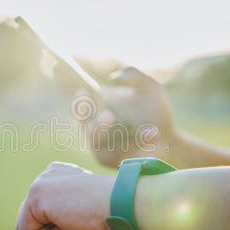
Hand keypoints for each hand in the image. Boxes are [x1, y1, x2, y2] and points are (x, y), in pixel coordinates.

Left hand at [16, 162, 124, 229]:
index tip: (87, 223)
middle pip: (34, 223)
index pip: (45, 218)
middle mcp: (50, 176)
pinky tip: (71, 222)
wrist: (129, 209)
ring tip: (78, 221)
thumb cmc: (117, 225)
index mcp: (64, 180)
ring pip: (29, 229)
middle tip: (83, 223)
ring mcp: (42, 182)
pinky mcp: (36, 192)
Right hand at [55, 64, 177, 167]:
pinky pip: (117, 152)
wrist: (170, 139)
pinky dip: (136, 141)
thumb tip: (113, 78)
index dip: (63, 80)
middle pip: (78, 113)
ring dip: (100, 126)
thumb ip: (134, 76)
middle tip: (86, 93)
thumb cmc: (156, 112)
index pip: (75, 92)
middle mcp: (92, 123)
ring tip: (110, 115)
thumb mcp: (149, 88)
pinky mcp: (111, 161)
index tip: (59, 68)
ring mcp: (99, 144)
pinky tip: (153, 133)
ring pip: (93, 136)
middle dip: (80, 105)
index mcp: (97, 104)